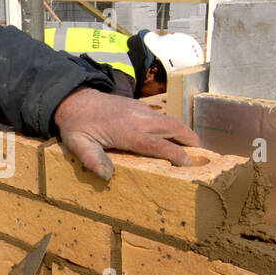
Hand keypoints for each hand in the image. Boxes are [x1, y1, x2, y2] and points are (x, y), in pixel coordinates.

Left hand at [52, 86, 200, 180]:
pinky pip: (161, 117)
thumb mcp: (78, 144)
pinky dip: (172, 126)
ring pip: (170, 120)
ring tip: (194, 147)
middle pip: (172, 127)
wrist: (74, 98)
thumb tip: (107, 176)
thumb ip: (92, 159)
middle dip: (189, 140)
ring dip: (184, 132)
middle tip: (201, 156)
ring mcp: (140, 109)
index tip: (188, 165)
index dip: (175, 155)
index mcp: (125, 131)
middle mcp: (137, 118)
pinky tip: (174, 137)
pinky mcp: (139, 106)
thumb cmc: (77, 125)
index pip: (156, 144)